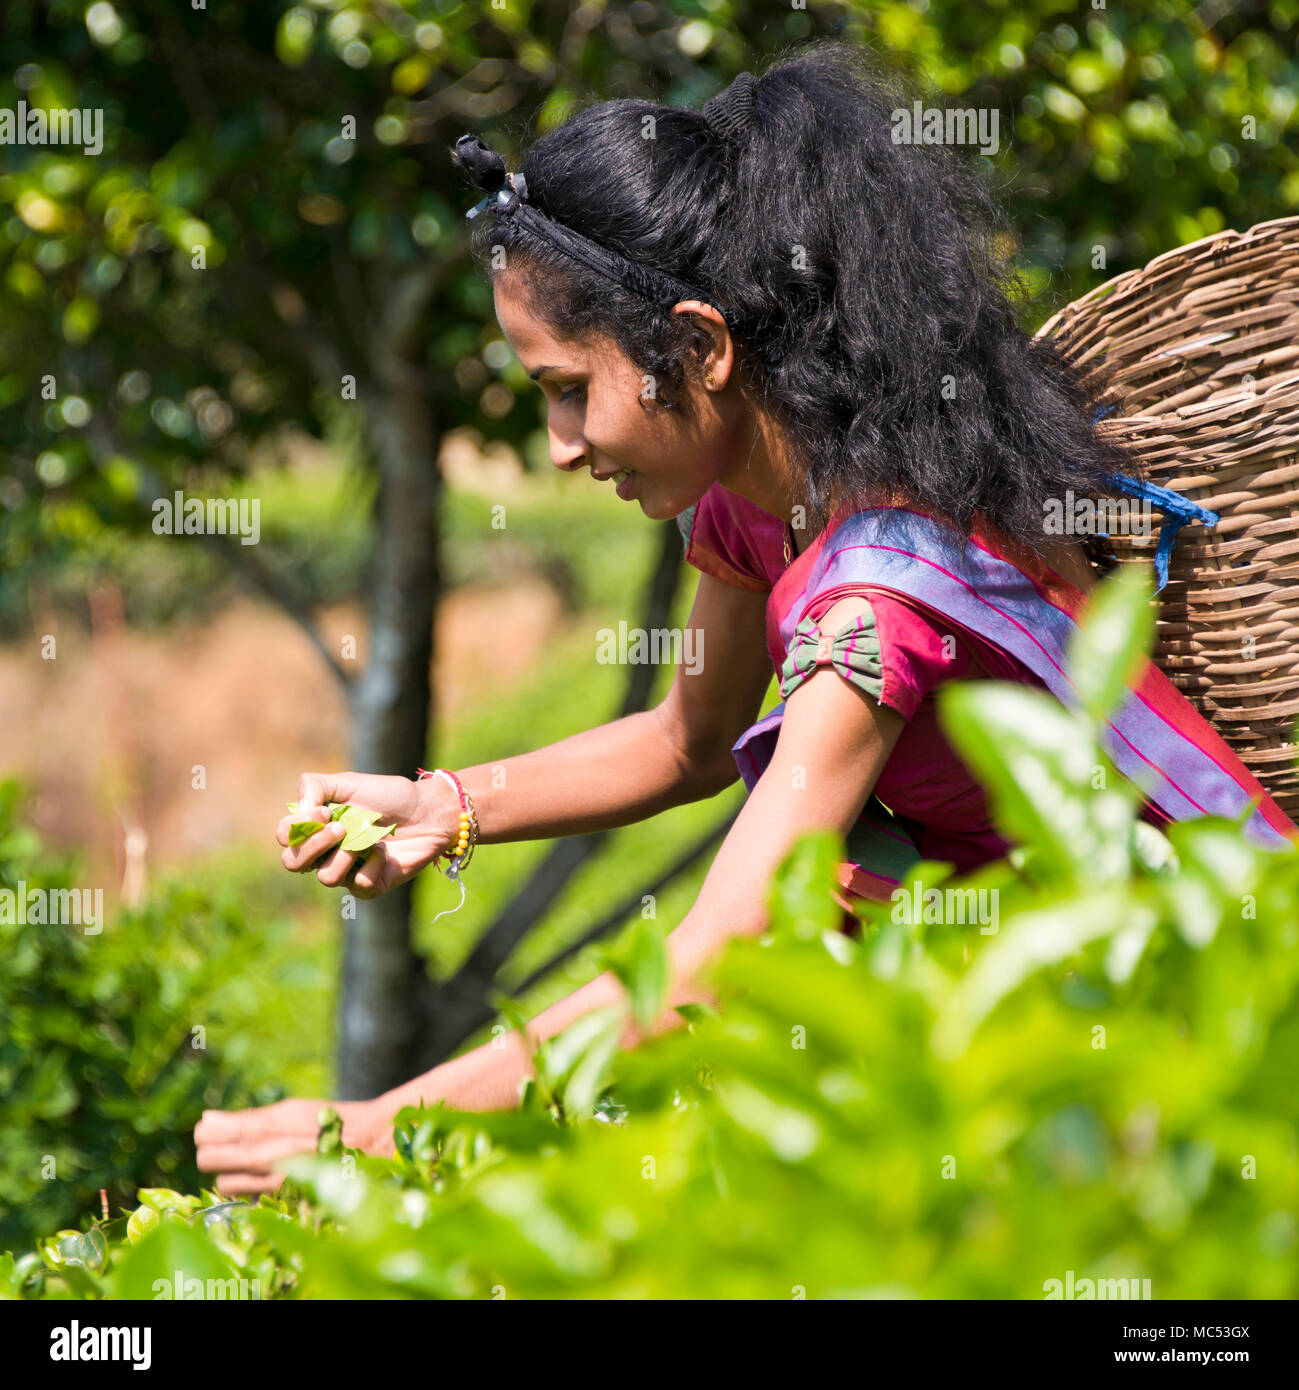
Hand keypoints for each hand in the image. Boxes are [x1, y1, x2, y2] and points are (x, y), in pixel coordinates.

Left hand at [194, 1096, 395, 1195]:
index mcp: (273, 1126)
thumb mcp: (288, 1111)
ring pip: (225, 1182)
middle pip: (213, 1159)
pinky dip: (244, 1189)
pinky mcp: (281, 1199)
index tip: (204, 1130)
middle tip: (214, 1146)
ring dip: (226, 1173)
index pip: (218, 1134)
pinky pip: (245, 1198)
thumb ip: (248, 1118)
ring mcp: (275, 1180)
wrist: (367, 1146)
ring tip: (240, 1162)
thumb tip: (206, 1119)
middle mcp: (272, 1155)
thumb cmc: (324, 1122)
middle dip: (210, 1152)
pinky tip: (255, 1179)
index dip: (206, 1133)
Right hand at [276, 770, 459, 897]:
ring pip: (325, 877)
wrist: (429, 811)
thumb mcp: (349, 782)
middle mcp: (326, 852)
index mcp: (317, 827)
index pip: (285, 836)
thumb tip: (300, 811)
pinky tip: (385, 852)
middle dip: (313, 845)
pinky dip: (372, 866)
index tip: (323, 811)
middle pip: (293, 863)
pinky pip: (358, 886)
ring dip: (345, 856)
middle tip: (341, 827)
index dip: (297, 828)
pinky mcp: (370, 885)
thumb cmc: (389, 796)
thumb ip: (315, 786)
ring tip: (369, 838)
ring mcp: (347, 870)